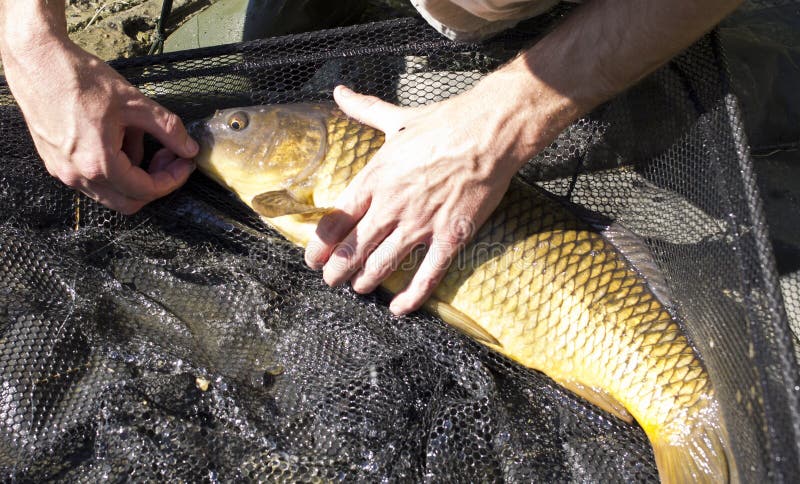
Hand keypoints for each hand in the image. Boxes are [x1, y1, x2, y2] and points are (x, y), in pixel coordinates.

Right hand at [2, 36, 197, 213]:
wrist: (37, 62)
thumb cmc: (82, 79)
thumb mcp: (135, 103)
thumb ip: (168, 130)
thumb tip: (190, 149)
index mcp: (99, 163)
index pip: (146, 190)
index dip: (172, 180)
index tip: (185, 164)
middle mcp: (78, 175)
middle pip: (129, 202)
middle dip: (155, 183)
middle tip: (169, 158)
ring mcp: (63, 172)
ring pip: (111, 192)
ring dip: (133, 174)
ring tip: (141, 138)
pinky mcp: (56, 163)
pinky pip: (92, 179)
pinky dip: (113, 167)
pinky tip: (119, 137)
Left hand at [305, 85, 525, 314]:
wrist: (489, 131)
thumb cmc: (443, 123)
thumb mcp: (396, 119)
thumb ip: (363, 110)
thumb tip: (339, 91)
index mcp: (375, 178)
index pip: (335, 221)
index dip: (320, 247)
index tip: (312, 260)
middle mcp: (391, 205)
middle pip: (353, 249)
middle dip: (337, 271)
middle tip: (331, 281)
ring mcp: (421, 223)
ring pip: (383, 264)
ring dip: (366, 281)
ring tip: (359, 289)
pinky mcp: (450, 236)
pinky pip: (427, 274)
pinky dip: (412, 296)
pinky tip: (400, 309)